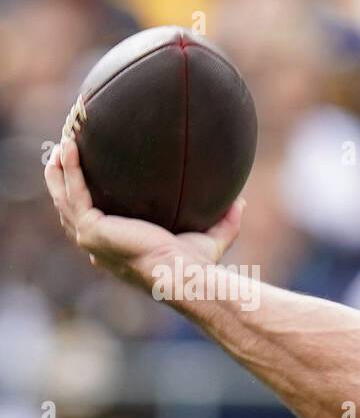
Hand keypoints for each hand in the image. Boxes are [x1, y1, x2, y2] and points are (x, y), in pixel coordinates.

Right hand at [44, 136, 243, 295]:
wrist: (186, 276)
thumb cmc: (198, 265)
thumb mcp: (211, 238)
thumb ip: (225, 221)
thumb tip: (241, 202)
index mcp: (116, 247)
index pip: (93, 220)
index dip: (85, 196)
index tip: (86, 171)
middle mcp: (98, 244)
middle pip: (70, 206)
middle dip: (64, 177)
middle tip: (66, 148)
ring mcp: (91, 238)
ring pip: (64, 197)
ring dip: (60, 168)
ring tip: (64, 140)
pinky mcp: (92, 230)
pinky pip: (73, 192)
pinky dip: (70, 169)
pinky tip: (70, 146)